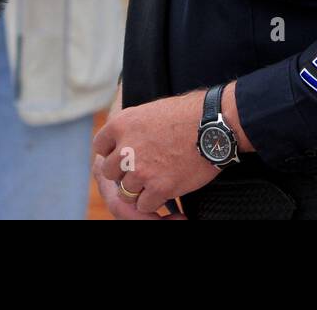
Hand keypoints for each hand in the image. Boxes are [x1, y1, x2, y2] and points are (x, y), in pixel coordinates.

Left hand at [91, 83, 181, 219]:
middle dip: (125, 172)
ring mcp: (141, 170)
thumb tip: (122, 141)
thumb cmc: (189, 113)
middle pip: (110, 172)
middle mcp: (125, 149)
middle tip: (145, 167)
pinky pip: (144, 205)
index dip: (113, 152)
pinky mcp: (159, 188)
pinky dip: (155, 200)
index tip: (125, 154)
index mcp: (121, 124)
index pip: (100, 146)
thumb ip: (132, 128)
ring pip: (126, 192)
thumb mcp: (151, 110)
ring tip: (160, 176)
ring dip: (141, 188)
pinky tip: (168, 186)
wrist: (216, 124)